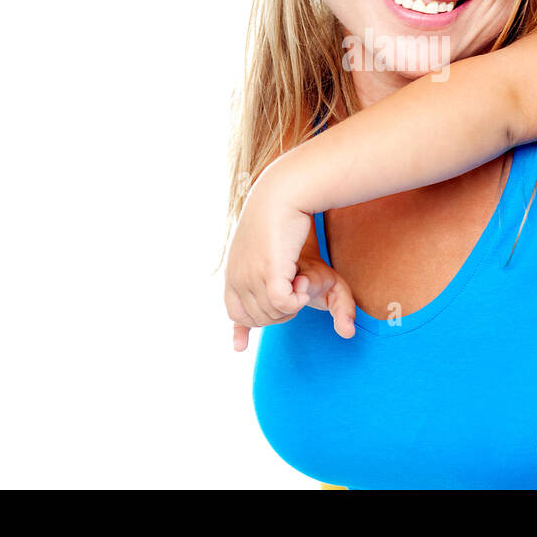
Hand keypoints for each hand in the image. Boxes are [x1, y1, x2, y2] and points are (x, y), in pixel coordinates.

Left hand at [223, 163, 356, 349]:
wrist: (284, 192)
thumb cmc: (284, 221)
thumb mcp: (273, 256)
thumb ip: (274, 282)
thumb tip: (300, 312)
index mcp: (232, 274)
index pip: (234, 314)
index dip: (248, 325)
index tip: (241, 345)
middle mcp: (236, 278)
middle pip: (260, 320)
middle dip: (282, 313)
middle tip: (297, 289)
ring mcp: (249, 275)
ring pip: (272, 314)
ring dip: (293, 304)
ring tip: (302, 279)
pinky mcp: (267, 271)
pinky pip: (281, 305)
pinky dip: (296, 301)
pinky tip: (303, 284)